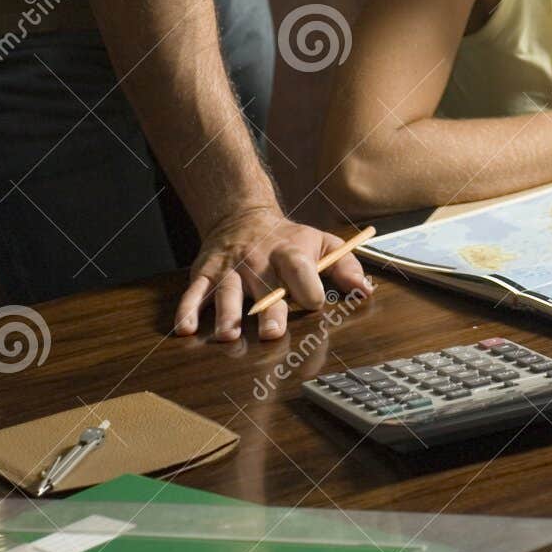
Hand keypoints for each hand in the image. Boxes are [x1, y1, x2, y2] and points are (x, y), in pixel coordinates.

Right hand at [173, 204, 374, 341]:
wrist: (243, 215)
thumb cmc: (288, 239)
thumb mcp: (322, 243)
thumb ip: (345, 266)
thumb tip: (366, 290)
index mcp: (289, 253)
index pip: (299, 267)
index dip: (308, 284)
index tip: (315, 301)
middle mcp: (257, 261)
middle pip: (264, 286)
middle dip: (268, 311)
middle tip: (272, 333)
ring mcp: (229, 268)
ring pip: (227, 292)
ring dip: (227, 314)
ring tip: (229, 336)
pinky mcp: (205, 274)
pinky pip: (194, 293)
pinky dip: (187, 311)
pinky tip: (185, 329)